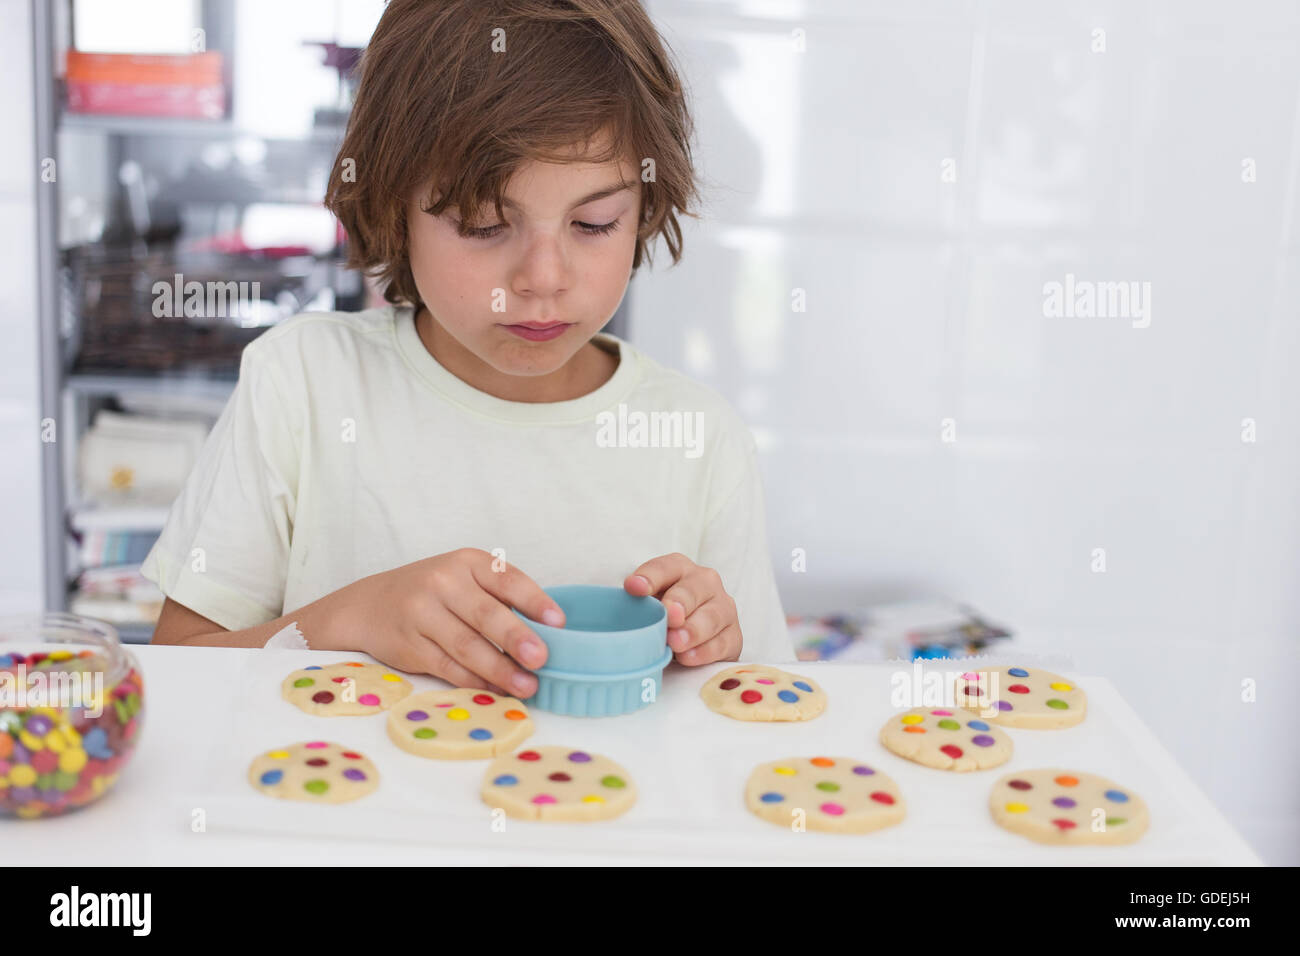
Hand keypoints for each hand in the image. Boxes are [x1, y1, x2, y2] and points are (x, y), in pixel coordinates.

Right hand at [309, 548, 561, 696]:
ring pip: (467, 646)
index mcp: (467, 562)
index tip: (558, 622)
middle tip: (542, 659)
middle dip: (516, 638)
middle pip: (485, 614)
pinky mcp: (410, 645)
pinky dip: (475, 681)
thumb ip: (499, 598)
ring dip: (500, 670)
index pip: (506, 579)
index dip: (534, 601)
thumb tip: (548, 635)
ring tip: (527, 685)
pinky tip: (497, 690)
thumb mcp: (464, 578)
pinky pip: (448, 666)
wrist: (369, 605)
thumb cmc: (434, 592)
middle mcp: (443, 582)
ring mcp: (422, 613)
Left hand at [623, 553, 740, 664]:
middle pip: (694, 589)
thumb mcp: (647, 607)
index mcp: (679, 569)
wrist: (689, 642)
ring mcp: (723, 608)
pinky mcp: (733, 636)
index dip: (649, 577)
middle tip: (669, 616)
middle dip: (680, 602)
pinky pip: (722, 642)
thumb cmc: (661, 619)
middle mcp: (705, 582)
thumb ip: (640, 607)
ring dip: (693, 630)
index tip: (633, 588)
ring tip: (676, 643)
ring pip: (712, 616)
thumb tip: (624, 615)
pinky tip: (688, 657)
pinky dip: (705, 651)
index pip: (665, 567)